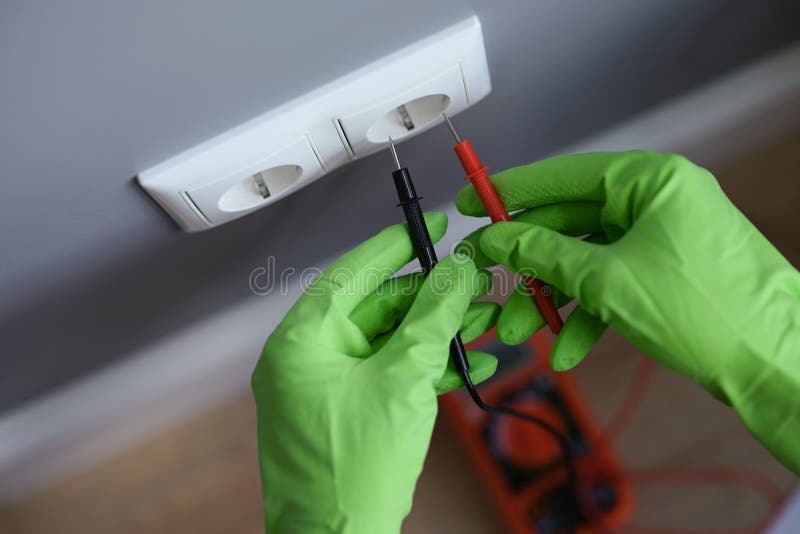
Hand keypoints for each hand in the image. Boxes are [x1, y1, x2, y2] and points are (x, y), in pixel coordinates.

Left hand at [252, 211, 499, 532]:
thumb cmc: (353, 470)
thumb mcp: (404, 380)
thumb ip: (433, 319)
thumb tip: (456, 271)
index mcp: (300, 342)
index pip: (348, 275)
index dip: (391, 248)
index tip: (424, 227)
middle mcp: (305, 360)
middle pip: (373, 309)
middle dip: (428, 299)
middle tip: (469, 282)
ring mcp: (325, 388)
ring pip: (386, 343)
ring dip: (434, 335)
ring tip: (481, 320)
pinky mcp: (347, 412)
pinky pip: (386, 374)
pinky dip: (424, 368)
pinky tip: (468, 364)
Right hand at [456, 151, 799, 473]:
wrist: (777, 364)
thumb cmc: (707, 311)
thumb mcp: (608, 281)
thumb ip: (544, 255)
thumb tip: (496, 238)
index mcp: (650, 180)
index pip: (564, 175)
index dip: (511, 191)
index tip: (472, 202)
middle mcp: (657, 201)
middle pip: (571, 223)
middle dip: (529, 264)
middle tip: (488, 280)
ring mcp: (663, 238)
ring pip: (588, 260)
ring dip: (553, 297)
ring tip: (522, 330)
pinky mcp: (667, 272)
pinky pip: (612, 284)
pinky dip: (588, 314)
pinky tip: (568, 349)